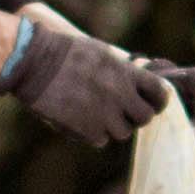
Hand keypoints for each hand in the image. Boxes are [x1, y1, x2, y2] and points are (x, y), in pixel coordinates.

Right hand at [0, 8, 167, 144]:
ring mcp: (103, 113)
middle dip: (136, 116)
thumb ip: (124, 71)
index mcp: (126, 73)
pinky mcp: (85, 129)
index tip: (152, 102)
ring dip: (113, 126)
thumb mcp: (102, 54)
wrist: (34, 62)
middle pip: (145, 118)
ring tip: (97, 113)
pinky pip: (101, 140)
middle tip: (124, 111)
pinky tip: (81, 119)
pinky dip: (93, 133)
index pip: (160, 93)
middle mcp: (119, 94)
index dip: (158, 100)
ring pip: (123, 132)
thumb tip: (139, 84)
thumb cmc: (66, 53)